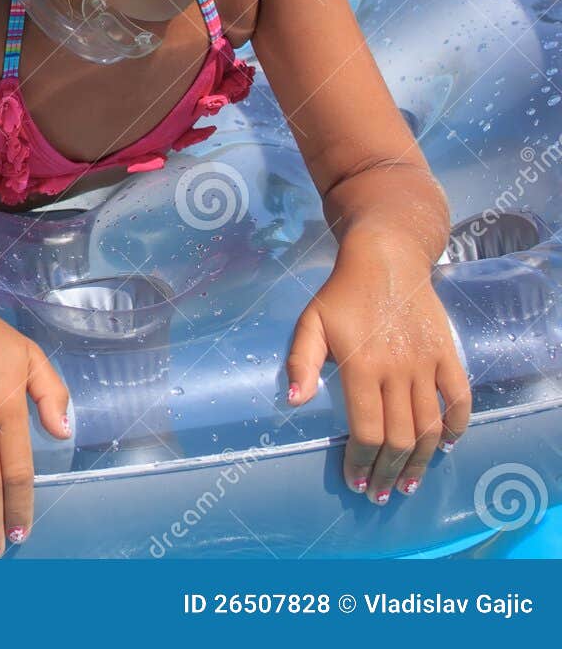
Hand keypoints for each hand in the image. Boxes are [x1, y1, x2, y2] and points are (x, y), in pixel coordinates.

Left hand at [286, 249, 470, 504]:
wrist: (385, 260)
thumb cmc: (341, 295)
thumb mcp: (310, 323)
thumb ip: (301, 362)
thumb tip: (294, 401)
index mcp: (361, 366)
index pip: (366, 430)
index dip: (361, 461)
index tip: (355, 481)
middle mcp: (397, 370)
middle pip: (398, 436)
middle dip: (388, 471)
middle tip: (380, 493)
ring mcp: (426, 364)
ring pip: (429, 426)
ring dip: (420, 460)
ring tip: (408, 482)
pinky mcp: (447, 355)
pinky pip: (458, 398)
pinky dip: (455, 426)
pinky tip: (445, 445)